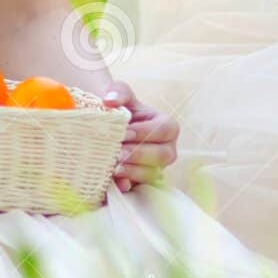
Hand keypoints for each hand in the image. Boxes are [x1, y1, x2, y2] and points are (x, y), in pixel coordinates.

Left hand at [102, 79, 178, 193]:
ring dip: (134, 171)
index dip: (144, 132)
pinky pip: (140, 186)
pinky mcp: (142, 179)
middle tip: (118, 153)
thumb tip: (110, 101)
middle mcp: (167, 148)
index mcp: (167, 126)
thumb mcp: (121, 93)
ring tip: (114, 168)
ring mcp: (156, 166)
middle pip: (162, 155)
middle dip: (139, 154)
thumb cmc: (120, 108)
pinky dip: (128, 185)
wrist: (109, 124)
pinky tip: (116, 183)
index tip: (124, 133)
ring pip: (153, 172)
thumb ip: (118, 91)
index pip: (163, 130)